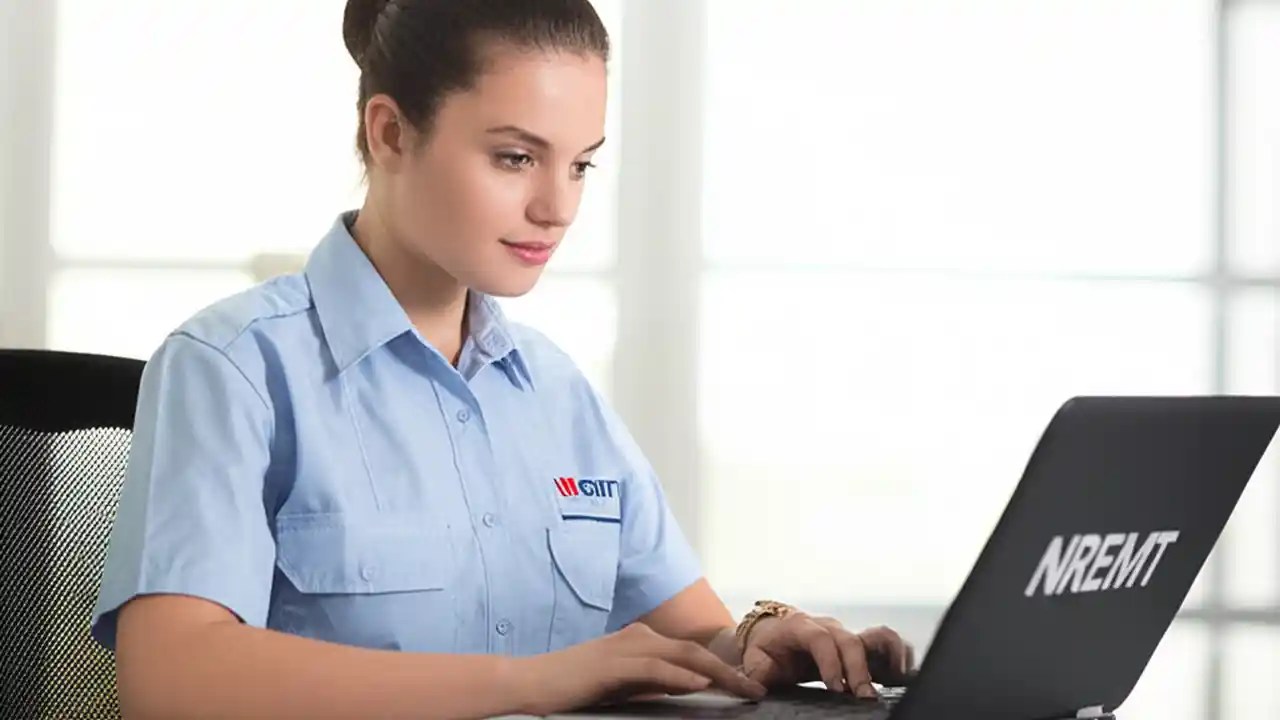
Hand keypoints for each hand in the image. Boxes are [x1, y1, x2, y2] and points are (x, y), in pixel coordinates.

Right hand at [510, 623, 766, 715]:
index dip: (724, 668)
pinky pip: (653, 669)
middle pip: (695, 651)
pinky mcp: (611, 665)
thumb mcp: (622, 685)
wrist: (531, 684)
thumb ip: (654, 683)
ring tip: (743, 688)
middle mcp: (638, 638)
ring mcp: (624, 649)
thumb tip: (690, 687)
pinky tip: (699, 685)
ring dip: (717, 673)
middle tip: (758, 689)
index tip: (748, 685)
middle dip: (730, 670)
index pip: (692, 653)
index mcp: (641, 641)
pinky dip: (678, 676)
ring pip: (681, 656)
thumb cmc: (574, 688)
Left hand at [741, 613, 914, 698]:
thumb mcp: (755, 659)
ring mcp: (847, 634)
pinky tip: (902, 676)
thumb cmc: (766, 647)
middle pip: (851, 641)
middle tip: (864, 697)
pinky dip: (899, 656)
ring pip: (877, 635)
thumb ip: (757, 673)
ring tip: (896, 680)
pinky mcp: (860, 645)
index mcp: (800, 627)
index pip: (819, 639)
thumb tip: (758, 689)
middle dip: (859, 669)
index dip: (830, 661)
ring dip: (889, 656)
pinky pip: (887, 644)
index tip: (836, 687)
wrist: (774, 632)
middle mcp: (829, 627)